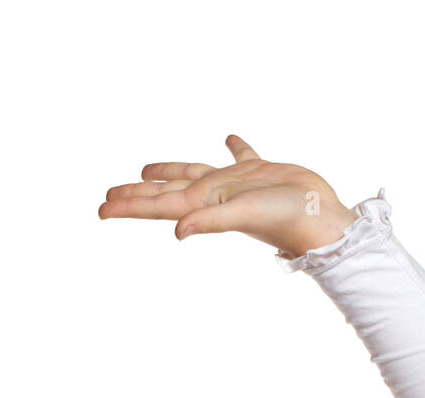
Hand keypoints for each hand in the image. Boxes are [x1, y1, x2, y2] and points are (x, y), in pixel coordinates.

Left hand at [98, 134, 356, 257]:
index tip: (101, 210)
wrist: (322, 218)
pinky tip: (228, 139)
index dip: (128, 205)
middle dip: (137, 194)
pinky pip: (241, 156)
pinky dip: (234, 147)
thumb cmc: (284, 219)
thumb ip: (210, 220)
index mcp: (204, 203)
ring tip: (148, 170)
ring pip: (193, 174)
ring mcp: (235, 185)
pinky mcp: (260, 173)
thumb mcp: (242, 214)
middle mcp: (214, 195)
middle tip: (109, 196)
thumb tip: (177, 232)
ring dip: (170, 171)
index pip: (157, 204)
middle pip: (166, 191)